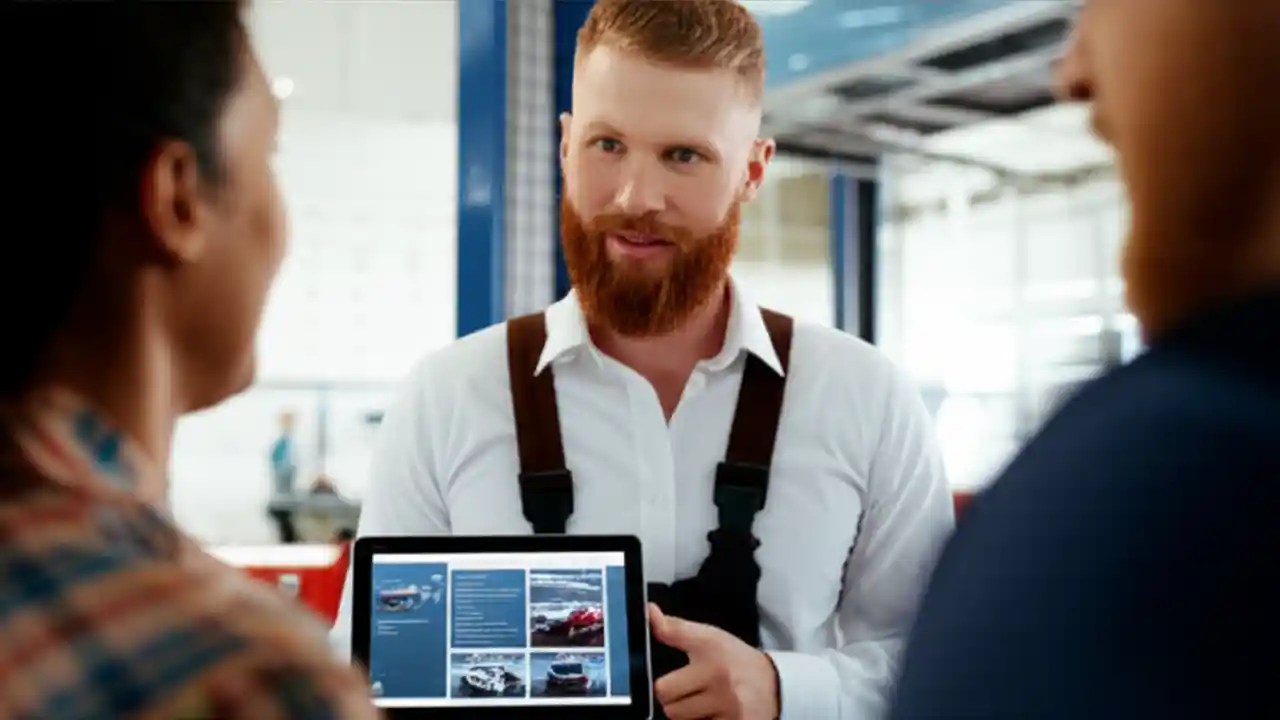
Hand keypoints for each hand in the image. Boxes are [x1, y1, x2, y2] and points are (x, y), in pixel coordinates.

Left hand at [649, 603, 779, 719]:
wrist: (774, 685)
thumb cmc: (734, 660)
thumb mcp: (710, 638)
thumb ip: (675, 628)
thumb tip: (648, 611)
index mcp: (711, 647)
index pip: (672, 636)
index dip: (656, 645)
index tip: (651, 654)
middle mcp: (719, 675)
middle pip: (664, 692)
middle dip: (668, 693)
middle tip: (683, 688)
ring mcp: (728, 705)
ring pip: (676, 715)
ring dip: (682, 711)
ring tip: (698, 701)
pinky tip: (711, 712)